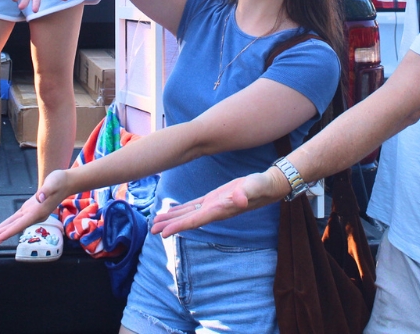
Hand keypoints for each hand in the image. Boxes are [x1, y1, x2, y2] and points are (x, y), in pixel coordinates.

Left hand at [0, 170, 71, 244]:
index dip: (8, 233)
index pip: (20, 224)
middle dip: (1, 235)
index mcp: (38, 212)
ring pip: (14, 224)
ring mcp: (31, 213)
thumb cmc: (60, 181)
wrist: (66, 183)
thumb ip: (46, 190)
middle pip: (15, 227)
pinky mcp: (30, 209)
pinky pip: (16, 219)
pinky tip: (1, 229)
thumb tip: (40, 196)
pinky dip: (8, 224)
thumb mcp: (54, 183)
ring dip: (2, 231)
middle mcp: (34, 216)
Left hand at [149, 170, 284, 236]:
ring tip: (156, 222)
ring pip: (188, 214)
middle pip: (188, 220)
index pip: (195, 221)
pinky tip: (172, 211)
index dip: (179, 227)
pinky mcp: (213, 199)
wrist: (268, 186)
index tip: (163, 233)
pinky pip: (193, 206)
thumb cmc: (261, 186)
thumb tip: (238, 200)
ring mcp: (213, 206)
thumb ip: (245, 194)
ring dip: (172, 218)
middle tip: (151, 230)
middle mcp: (214, 211)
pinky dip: (181, 209)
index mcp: (219, 210)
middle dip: (170, 225)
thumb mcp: (253, 187)